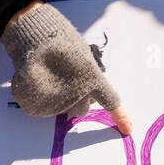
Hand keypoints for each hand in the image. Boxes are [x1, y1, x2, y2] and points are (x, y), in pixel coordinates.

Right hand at [0, 0, 131, 133]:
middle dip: (78, 99)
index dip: (120, 117)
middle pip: (82, 109)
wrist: (35, 35)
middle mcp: (78, 95)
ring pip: (65, 108)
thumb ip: (89, 75)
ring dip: (63, 99)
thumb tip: (91, 88)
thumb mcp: (83, 56)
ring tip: (54, 77)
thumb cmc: (63, 41)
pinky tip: (43, 82)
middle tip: (69, 81)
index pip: (111, 102)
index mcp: (93, 80)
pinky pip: (48, 108)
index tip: (128, 129)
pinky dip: (46, 98)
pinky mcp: (42, 105)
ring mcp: (59, 101)